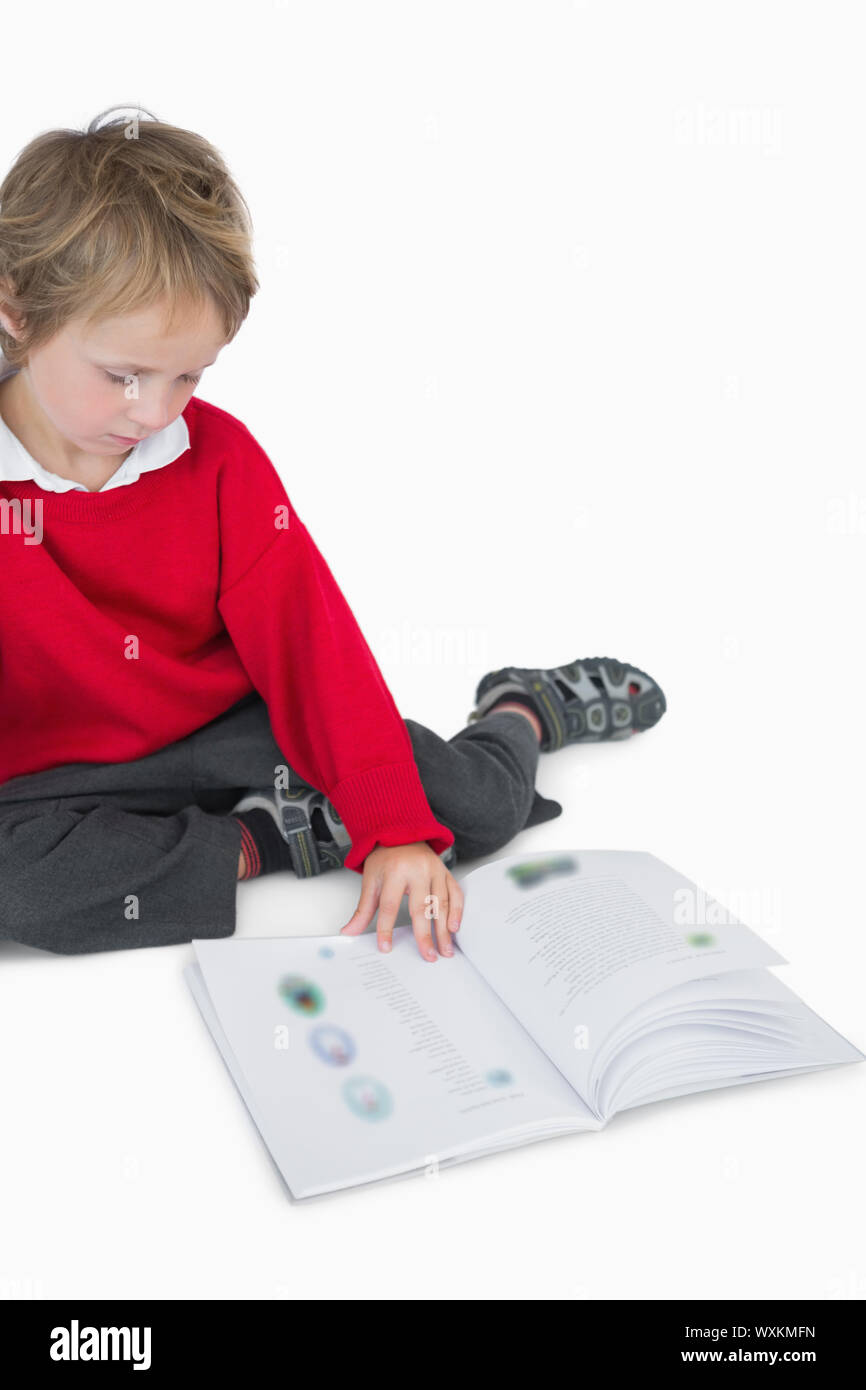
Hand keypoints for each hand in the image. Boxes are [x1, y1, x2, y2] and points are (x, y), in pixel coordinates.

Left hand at [338, 842, 463, 960]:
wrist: (401, 832)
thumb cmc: (385, 858)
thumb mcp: (371, 881)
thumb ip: (363, 910)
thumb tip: (349, 931)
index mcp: (395, 872)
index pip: (390, 906)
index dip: (386, 929)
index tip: (386, 947)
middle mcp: (418, 871)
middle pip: (421, 907)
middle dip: (425, 935)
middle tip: (429, 956)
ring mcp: (435, 871)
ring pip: (441, 903)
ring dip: (444, 929)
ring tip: (445, 950)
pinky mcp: (446, 872)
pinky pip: (455, 893)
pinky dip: (457, 911)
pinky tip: (454, 928)